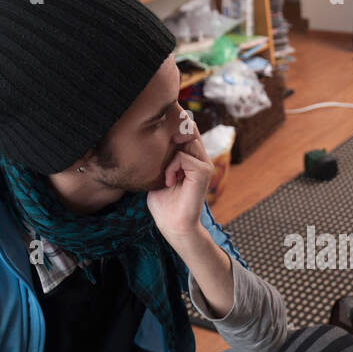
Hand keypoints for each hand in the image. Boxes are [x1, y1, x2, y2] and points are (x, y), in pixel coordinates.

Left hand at [147, 111, 211, 242]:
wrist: (174, 226)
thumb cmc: (164, 205)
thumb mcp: (157, 176)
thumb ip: (159, 159)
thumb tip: (148, 142)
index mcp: (191, 159)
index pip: (185, 130)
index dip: (172, 126)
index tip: (155, 130)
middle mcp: (200, 158)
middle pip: (188, 129)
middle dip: (170, 134)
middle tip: (158, 156)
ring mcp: (204, 164)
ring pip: (186, 140)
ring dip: (169, 154)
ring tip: (164, 175)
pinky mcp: (203, 172)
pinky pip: (183, 157)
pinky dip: (171, 168)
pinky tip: (168, 182)